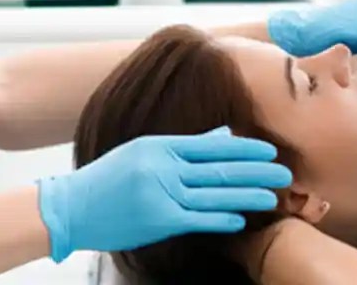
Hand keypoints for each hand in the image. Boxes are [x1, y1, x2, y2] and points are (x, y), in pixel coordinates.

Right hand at [36, 127, 291, 262]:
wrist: (72, 207)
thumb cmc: (107, 180)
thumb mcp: (142, 153)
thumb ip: (183, 147)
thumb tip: (222, 136)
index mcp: (159, 145)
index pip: (211, 144)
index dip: (244, 148)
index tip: (268, 151)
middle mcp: (162, 166)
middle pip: (219, 168)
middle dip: (256, 171)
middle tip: (285, 173)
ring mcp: (160, 193)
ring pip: (214, 194)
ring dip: (247, 196)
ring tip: (273, 198)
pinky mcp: (158, 219)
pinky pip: (198, 219)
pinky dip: (222, 218)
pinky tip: (241, 219)